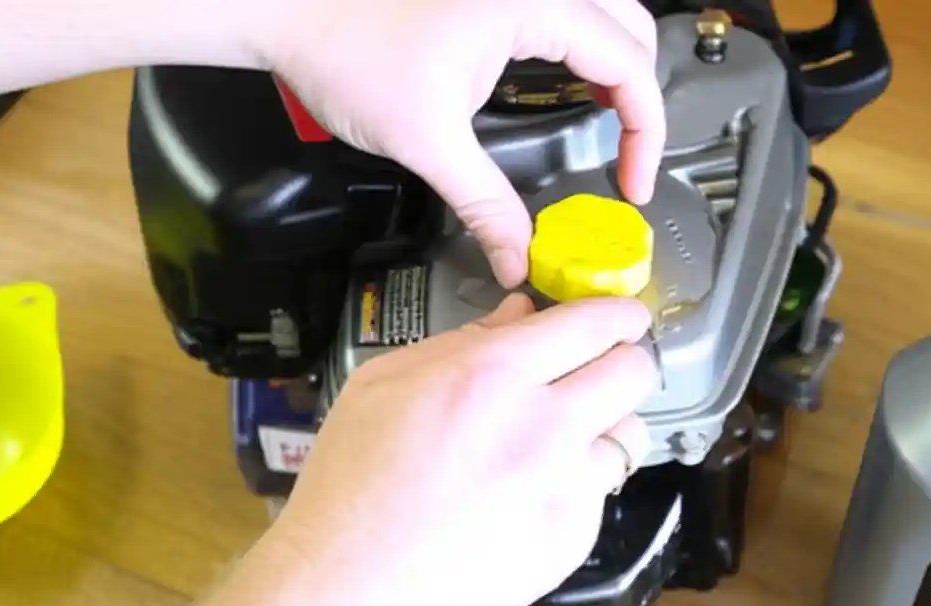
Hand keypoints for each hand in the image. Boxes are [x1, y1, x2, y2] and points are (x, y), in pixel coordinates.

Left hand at [257, 0, 666, 286]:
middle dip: (639, 101)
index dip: (644, 134)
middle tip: (627, 159)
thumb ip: (486, 205)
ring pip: (604, 18)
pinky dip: (582, 53)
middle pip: (631, 33)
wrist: (287, 9)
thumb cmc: (342, 47)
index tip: (632, 182)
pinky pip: (566, 15)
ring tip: (610, 128)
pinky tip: (569, 88)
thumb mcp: (428, 142)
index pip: (629, 67)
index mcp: (532, 5)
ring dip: (616, 72)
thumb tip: (518, 255)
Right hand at [272, 294, 656, 605]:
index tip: (621, 319)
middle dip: (624, 363)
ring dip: (605, 428)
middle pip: (634, 373)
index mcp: (493, 375)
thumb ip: (464, 340)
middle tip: (601, 371)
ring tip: (562, 441)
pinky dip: (577, 486)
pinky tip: (529, 496)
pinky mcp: (572, 538)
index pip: (592, 324)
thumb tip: (519, 316)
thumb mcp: (385, 382)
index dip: (617, 315)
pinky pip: (599, 494)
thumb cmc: (356, 484)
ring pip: (628, 435)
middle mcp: (542, 426)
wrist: (355, 583)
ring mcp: (564, 486)